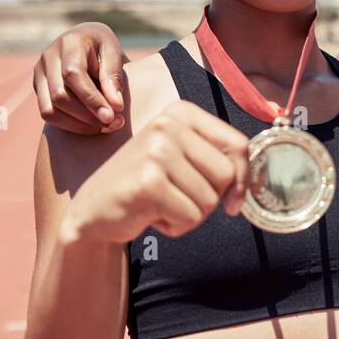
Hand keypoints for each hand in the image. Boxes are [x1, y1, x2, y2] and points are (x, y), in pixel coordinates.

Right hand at [34, 22, 125, 134]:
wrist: (85, 41)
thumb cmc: (103, 47)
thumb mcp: (114, 53)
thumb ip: (114, 77)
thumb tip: (115, 106)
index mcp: (69, 43)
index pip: (73, 75)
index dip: (91, 99)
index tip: (111, 116)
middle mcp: (48, 57)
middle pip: (60, 96)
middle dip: (88, 116)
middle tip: (115, 123)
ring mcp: (39, 73)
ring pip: (50, 110)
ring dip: (79, 124)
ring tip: (106, 126)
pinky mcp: (38, 88)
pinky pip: (48, 114)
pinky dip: (70, 125)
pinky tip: (91, 125)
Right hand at [60, 100, 249, 244]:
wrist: (95, 210)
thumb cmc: (148, 186)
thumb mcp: (184, 160)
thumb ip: (219, 162)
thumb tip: (244, 192)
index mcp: (182, 112)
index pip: (239, 145)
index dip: (241, 178)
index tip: (231, 198)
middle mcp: (168, 125)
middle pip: (227, 174)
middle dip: (211, 198)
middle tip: (180, 197)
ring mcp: (156, 152)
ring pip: (210, 200)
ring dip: (191, 214)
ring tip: (162, 204)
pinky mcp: (147, 182)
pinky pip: (190, 216)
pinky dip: (177, 226)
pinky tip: (151, 215)